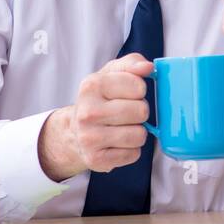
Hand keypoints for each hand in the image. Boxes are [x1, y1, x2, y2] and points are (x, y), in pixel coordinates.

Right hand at [38, 53, 151, 180]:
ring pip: (139, 135)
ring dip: (137, 132)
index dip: (139, 90)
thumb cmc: (99, 100)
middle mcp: (87, 112)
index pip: (137, 86)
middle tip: (126, 112)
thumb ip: (131, 64)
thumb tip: (148, 67)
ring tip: (123, 128)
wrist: (75, 131)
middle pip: (141, 111)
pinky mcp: (96, 159)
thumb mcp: (111, 74)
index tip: (129, 93)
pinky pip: (133, 154)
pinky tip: (118, 143)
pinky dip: (131, 149)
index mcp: (91, 86)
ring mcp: (90, 138)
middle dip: (139, 112)